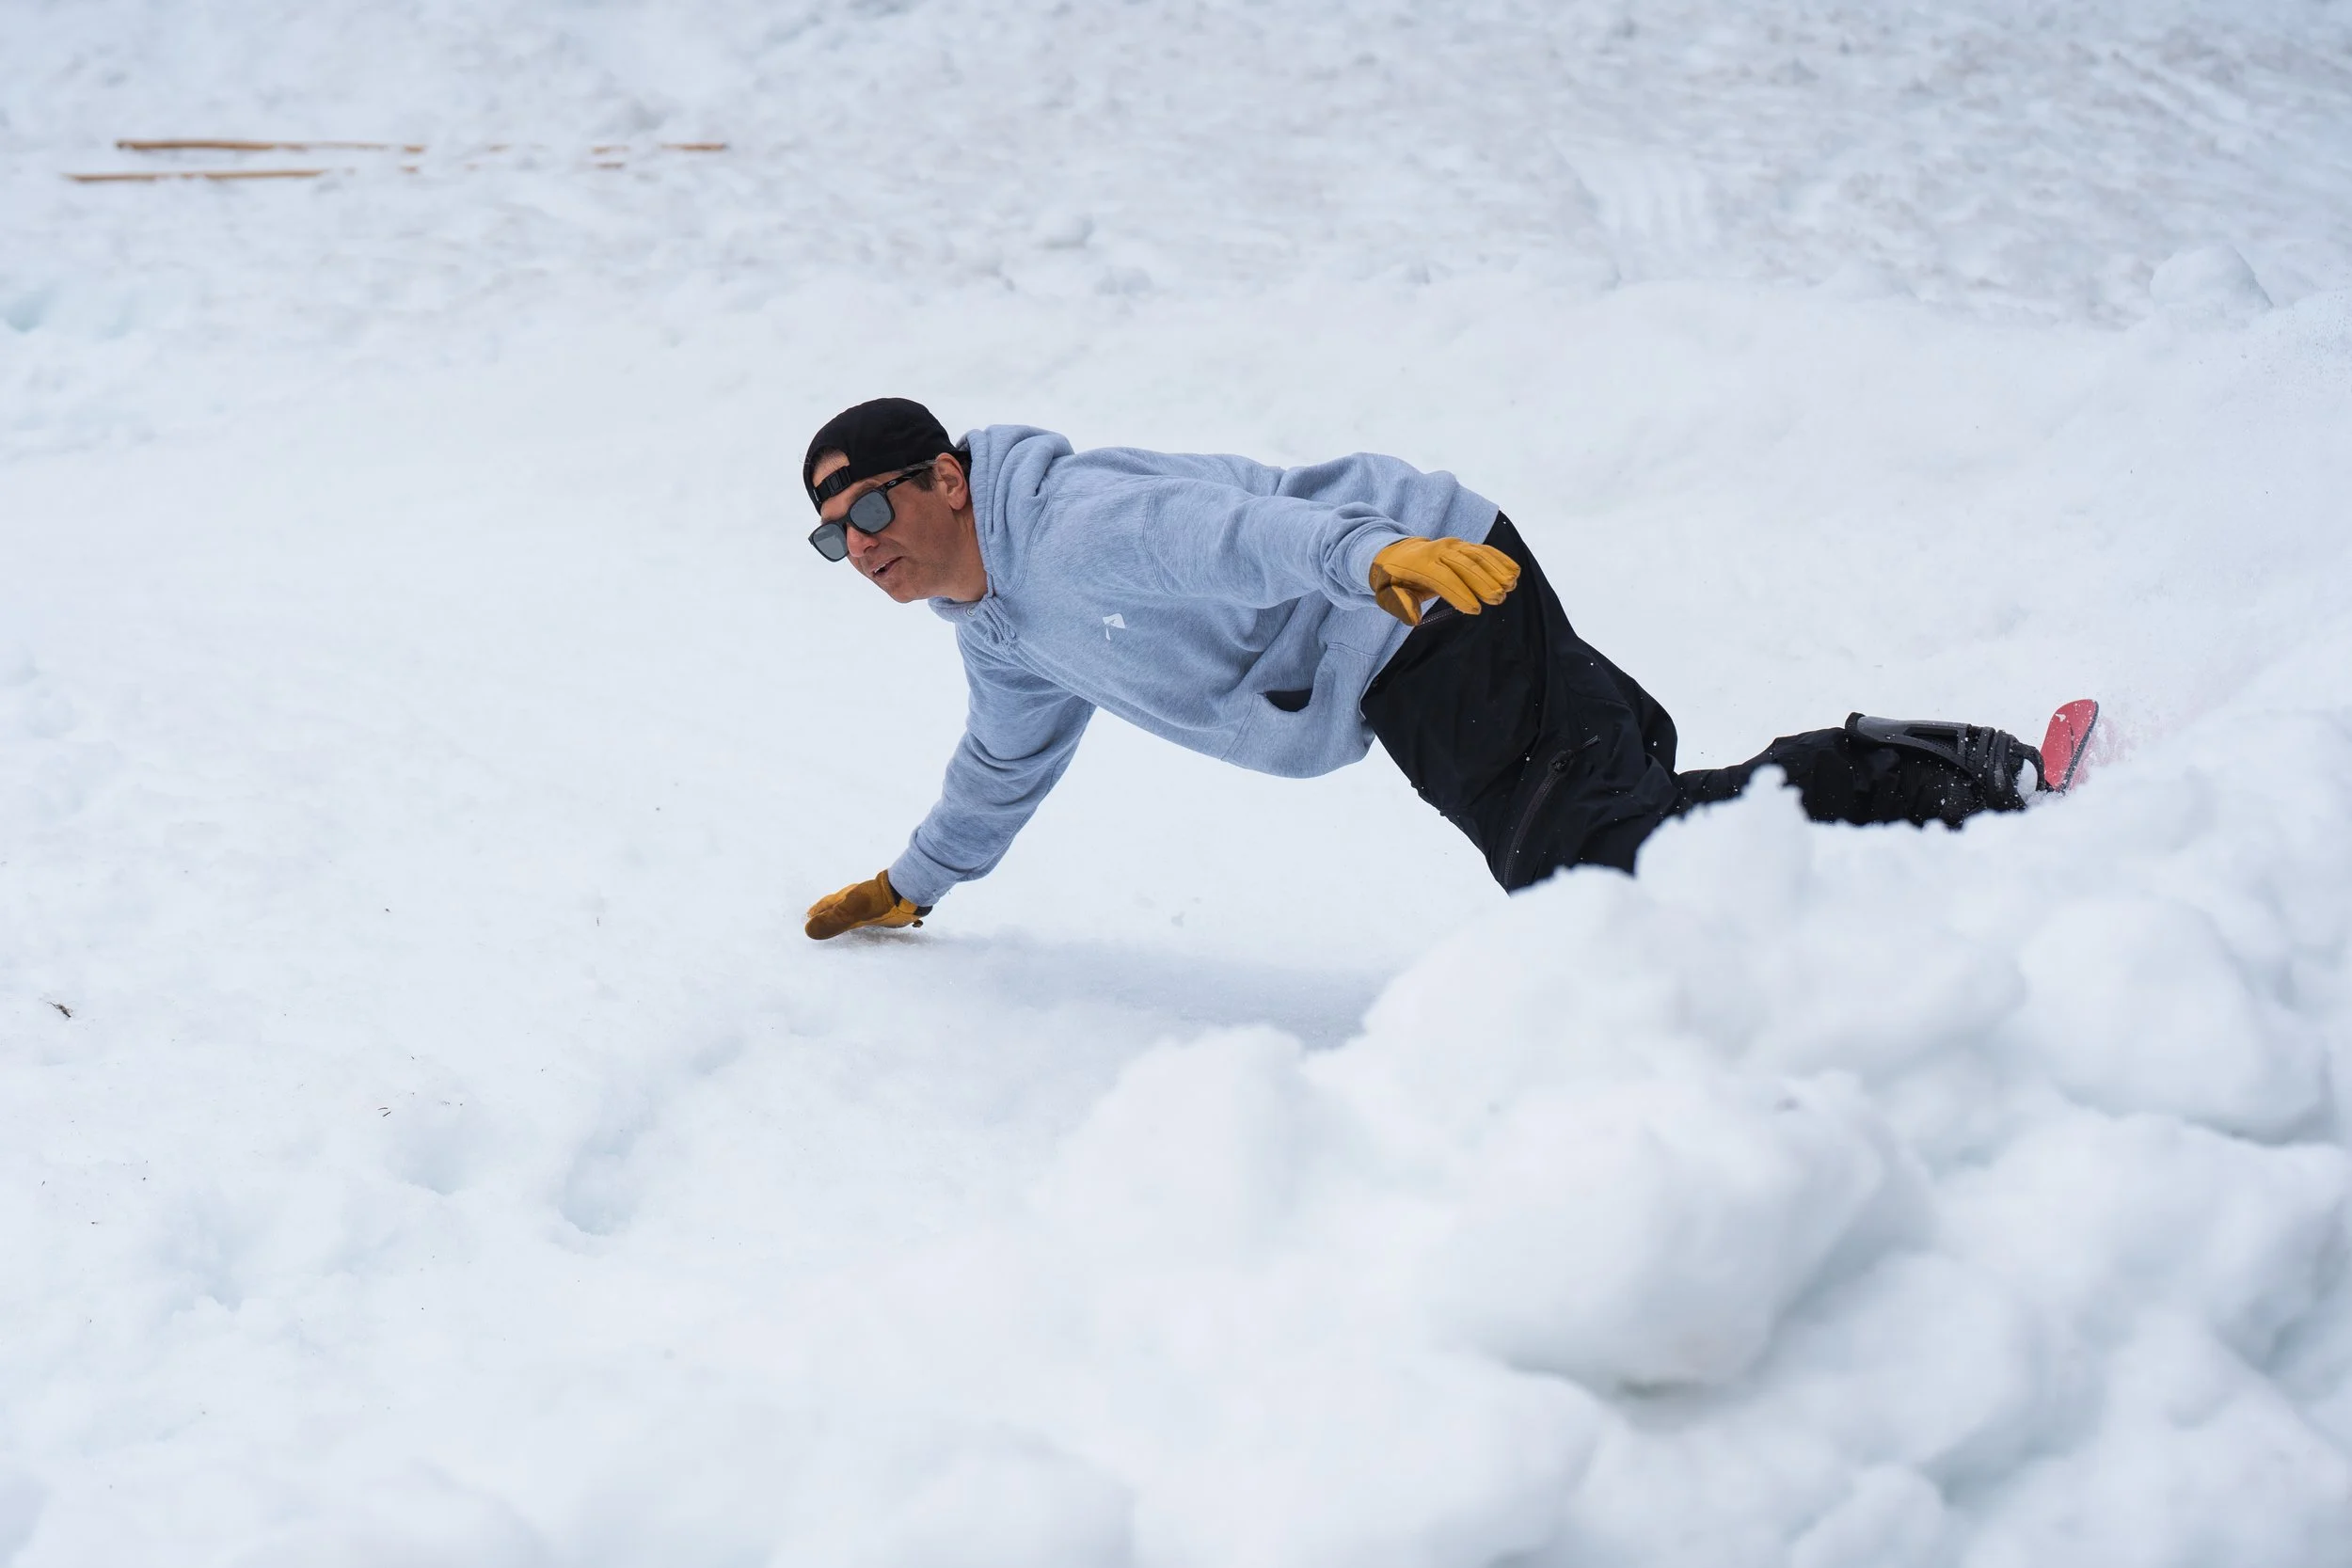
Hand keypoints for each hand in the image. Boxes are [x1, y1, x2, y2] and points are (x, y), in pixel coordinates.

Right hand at [805, 870, 925, 939]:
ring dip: (845, 912)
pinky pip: (867, 910)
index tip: (808, 916)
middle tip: (820, 917)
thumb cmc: (879, 902)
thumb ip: (834, 921)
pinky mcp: (886, 905)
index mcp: (847, 898)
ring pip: (853, 905)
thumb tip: (808, 931)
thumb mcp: (853, 912)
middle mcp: (858, 897)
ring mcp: (872, 900)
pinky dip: (861, 915)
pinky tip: (868, 918)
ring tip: (842, 918)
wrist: (908, 892)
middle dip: (829, 910)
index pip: (828, 904)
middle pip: (839, 903)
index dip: (818, 911)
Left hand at [1368, 537, 1520, 626]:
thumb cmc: (1393, 580)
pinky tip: (1514, 572)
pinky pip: (1484, 551)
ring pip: (1478, 556)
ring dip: (1496, 570)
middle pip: (1464, 565)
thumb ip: (1399, 604)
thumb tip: (1414, 618)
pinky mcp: (1464, 546)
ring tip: (1510, 586)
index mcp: (1420, 563)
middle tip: (1498, 599)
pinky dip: (1500, 560)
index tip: (1475, 610)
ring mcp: (1454, 545)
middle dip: (1483, 582)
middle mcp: (1439, 550)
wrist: (1397, 554)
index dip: (1459, 593)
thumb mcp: (1386, 594)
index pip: (1443, 578)